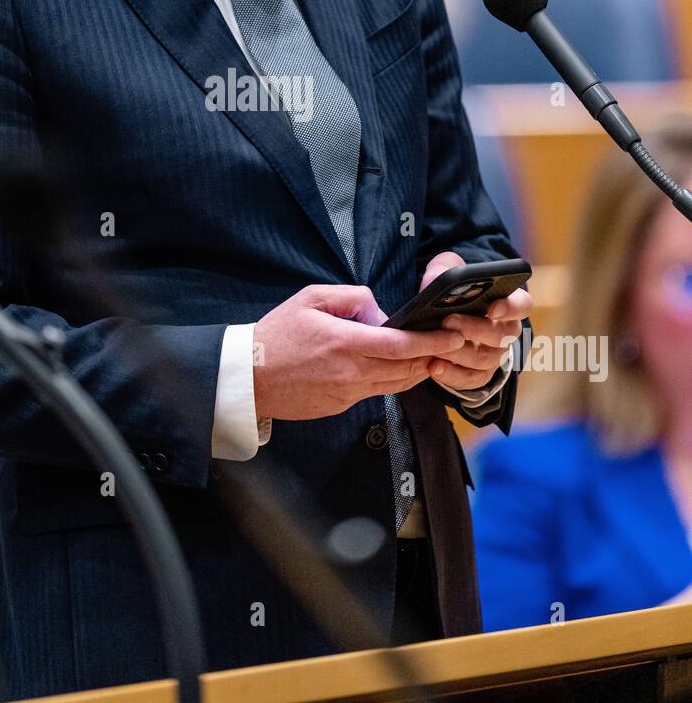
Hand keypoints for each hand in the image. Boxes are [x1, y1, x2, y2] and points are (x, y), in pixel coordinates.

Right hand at [252, 283, 466, 420]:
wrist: (249, 377)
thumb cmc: (276, 335)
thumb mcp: (311, 299)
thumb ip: (351, 297)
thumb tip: (379, 311)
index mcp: (346, 343)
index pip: (401, 345)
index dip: (432, 342)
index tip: (453, 335)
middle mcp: (352, 372)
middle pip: (407, 369)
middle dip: (434, 356)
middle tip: (453, 344)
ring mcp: (348, 393)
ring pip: (396, 385)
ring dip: (418, 371)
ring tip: (432, 356)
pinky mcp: (341, 405)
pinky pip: (376, 392)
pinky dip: (393, 381)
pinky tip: (398, 369)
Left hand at [418, 251, 532, 394]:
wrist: (440, 319)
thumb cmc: (451, 291)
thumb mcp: (447, 271)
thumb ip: (444, 268)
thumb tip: (436, 280)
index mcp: (507, 303)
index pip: (522, 305)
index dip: (511, 308)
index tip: (493, 308)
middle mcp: (506, 332)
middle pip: (501, 335)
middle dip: (474, 328)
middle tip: (448, 320)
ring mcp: (495, 355)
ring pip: (485, 359)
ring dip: (460, 353)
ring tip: (437, 346)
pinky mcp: (480, 374)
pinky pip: (471, 379)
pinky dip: (452, 375)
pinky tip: (434, 366)